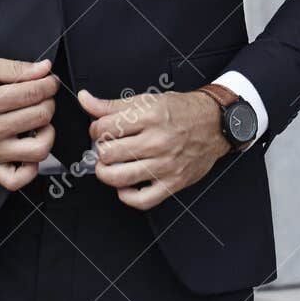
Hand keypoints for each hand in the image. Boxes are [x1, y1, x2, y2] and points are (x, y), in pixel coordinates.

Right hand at [0, 54, 57, 190]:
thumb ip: (15, 67)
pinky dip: (32, 167)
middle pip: (40, 117)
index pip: (34, 93)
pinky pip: (18, 179)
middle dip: (48, 102)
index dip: (49, 83)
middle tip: (43, 97)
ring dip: (47, 133)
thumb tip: (43, 69)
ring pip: (38, 149)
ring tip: (40, 123)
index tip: (49, 81)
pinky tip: (29, 148)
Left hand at [79, 86, 230, 210]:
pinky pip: (141, 200)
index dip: (95, 130)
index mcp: (149, 117)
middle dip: (100, 151)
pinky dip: (127, 196)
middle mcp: (157, 141)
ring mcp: (165, 165)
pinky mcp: (172, 183)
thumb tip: (84, 100)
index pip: (103, 128)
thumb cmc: (181, 111)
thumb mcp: (147, 100)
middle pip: (108, 153)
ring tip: (109, 166)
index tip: (100, 131)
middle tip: (107, 147)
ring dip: (106, 173)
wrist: (214, 123)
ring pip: (119, 178)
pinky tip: (125, 185)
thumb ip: (112, 104)